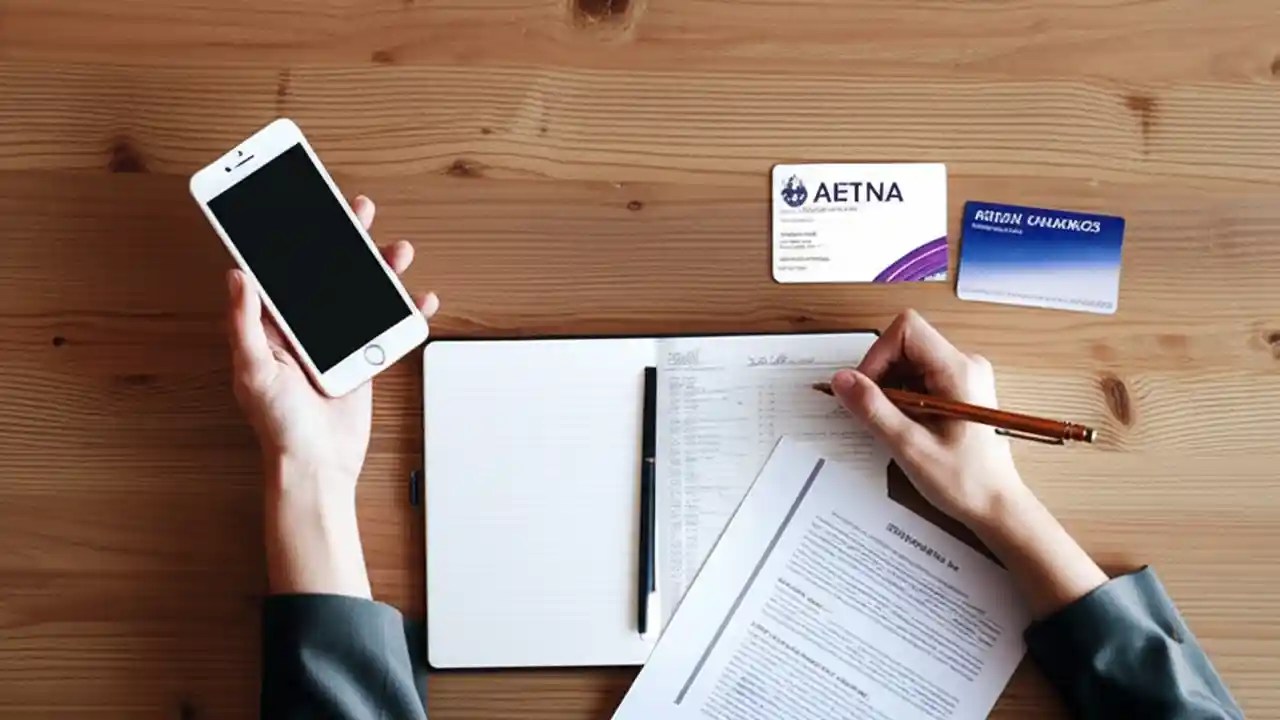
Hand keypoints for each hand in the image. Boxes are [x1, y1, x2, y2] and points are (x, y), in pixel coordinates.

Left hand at [226, 195, 438, 595]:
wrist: (316, 466)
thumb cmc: (278, 426)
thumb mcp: (253, 369)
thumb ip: (245, 322)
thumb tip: (237, 275)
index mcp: (271, 326)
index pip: (281, 269)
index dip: (289, 237)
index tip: (299, 205)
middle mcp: (302, 328)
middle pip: (325, 271)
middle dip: (343, 238)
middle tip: (357, 211)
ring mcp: (334, 342)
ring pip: (360, 292)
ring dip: (380, 269)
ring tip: (397, 251)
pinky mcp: (361, 359)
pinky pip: (385, 326)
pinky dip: (404, 312)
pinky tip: (418, 299)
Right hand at [832, 310, 1106, 616]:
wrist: (996, 505)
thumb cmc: (966, 481)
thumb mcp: (910, 447)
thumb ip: (873, 409)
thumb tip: (842, 380)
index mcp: (959, 371)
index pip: (907, 329)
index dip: (877, 354)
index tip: (868, 390)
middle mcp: (964, 365)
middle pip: (904, 344)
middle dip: (881, 375)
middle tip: (880, 415)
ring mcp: (962, 375)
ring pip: (907, 361)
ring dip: (891, 390)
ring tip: (900, 427)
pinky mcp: (957, 389)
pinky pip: (917, 377)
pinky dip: (902, 398)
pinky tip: (908, 427)